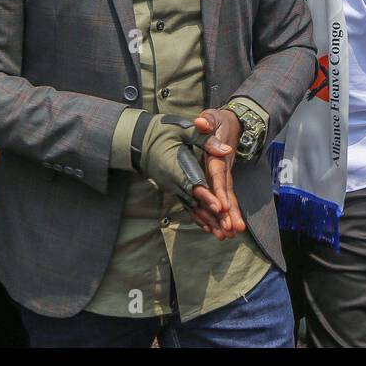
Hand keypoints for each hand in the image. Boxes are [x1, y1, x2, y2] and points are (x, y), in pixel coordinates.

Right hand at [137, 114, 229, 236]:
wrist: (137, 139)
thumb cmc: (161, 131)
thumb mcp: (182, 129)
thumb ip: (204, 138)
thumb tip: (227, 149)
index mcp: (175, 167)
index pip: (194, 184)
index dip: (207, 196)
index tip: (220, 207)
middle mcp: (173, 181)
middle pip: (195, 202)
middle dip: (211, 216)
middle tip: (227, 230)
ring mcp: (172, 187)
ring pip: (192, 207)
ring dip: (207, 221)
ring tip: (222, 236)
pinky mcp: (173, 188)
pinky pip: (187, 205)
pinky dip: (198, 217)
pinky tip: (208, 228)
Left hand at [193, 107, 245, 237]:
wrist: (234, 123)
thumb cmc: (218, 120)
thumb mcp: (212, 116)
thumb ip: (207, 120)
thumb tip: (201, 123)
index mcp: (219, 156)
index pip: (219, 176)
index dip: (221, 191)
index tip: (222, 206)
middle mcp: (224, 169)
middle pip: (228, 192)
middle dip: (230, 211)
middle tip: (234, 229)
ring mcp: (225, 175)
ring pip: (228, 198)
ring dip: (229, 217)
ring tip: (230, 235)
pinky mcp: (223, 179)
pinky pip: (224, 198)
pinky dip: (224, 214)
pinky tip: (222, 228)